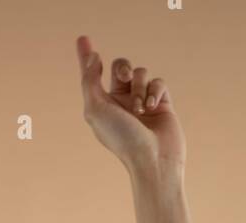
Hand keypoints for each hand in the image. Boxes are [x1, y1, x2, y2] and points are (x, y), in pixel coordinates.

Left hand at [76, 34, 185, 177]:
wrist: (152, 159)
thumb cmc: (121, 139)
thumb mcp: (95, 110)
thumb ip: (90, 80)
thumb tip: (94, 56)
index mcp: (103, 105)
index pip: (93, 75)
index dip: (87, 57)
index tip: (83, 39)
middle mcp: (122, 102)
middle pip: (121, 67)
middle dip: (122, 67)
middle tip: (124, 77)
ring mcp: (142, 102)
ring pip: (141, 73)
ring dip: (140, 88)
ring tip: (140, 110)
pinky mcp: (162, 103)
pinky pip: (158, 82)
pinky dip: (154, 91)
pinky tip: (152, 108)